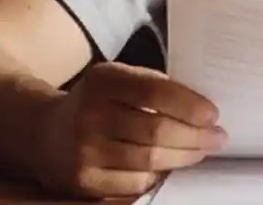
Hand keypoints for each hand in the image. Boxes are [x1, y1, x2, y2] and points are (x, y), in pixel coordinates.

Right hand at [32, 62, 226, 196]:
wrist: (44, 132)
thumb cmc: (98, 102)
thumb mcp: (118, 79)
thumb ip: (154, 86)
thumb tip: (202, 108)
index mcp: (104, 81)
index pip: (155, 93)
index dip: (190, 106)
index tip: (213, 115)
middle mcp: (91, 114)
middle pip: (157, 131)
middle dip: (195, 136)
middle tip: (218, 137)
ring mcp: (85, 150)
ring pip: (150, 160)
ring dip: (184, 157)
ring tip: (200, 150)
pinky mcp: (84, 180)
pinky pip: (135, 183)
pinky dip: (157, 175)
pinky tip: (168, 166)